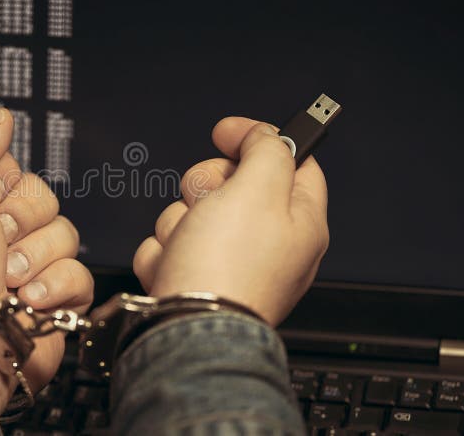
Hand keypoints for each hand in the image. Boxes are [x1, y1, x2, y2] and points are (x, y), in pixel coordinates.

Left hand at [0, 108, 92, 412]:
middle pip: (44, 199)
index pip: (11, 171)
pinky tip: (28, 303)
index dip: (4, 184)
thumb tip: (0, 116)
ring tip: (8, 280)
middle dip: (23, 221)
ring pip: (65, 235)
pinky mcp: (52, 301)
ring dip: (37, 258)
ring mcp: (26, 271)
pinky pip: (79, 274)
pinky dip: (56, 288)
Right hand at [132, 117, 328, 325]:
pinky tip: (174, 267)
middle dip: (205, 186)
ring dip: (179, 222)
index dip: (256, 140)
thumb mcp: (258, 189)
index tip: (227, 133)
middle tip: (207, 202)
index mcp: (298, 222)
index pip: (290, 163)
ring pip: (191, 212)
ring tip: (187, 246)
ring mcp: (228, 262)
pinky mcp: (194, 277)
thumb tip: (265, 135)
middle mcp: (267, 244)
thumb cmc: (227, 268)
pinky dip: (164, 251)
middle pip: (231, 184)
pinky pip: (170, 243)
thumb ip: (267, 150)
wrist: (184, 329)